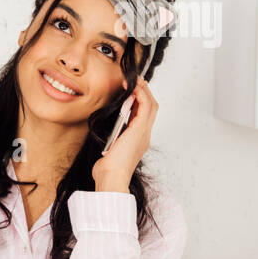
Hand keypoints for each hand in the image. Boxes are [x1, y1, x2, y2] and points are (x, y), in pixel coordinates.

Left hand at [92, 75, 157, 189]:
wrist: (111, 177)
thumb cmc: (107, 169)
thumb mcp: (108, 151)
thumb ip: (110, 143)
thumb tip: (106, 140)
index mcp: (137, 140)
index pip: (143, 116)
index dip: (140, 102)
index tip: (131, 92)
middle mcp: (144, 136)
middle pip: (151, 108)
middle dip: (145, 93)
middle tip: (136, 82)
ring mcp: (144, 133)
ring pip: (151, 105)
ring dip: (143, 91)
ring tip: (135, 81)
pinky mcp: (139, 130)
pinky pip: (145, 107)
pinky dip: (140, 95)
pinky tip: (133, 89)